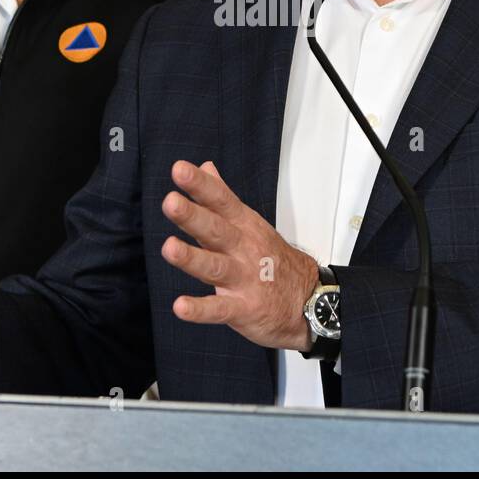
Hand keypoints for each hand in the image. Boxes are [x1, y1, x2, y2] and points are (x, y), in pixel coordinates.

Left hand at [160, 160, 318, 351]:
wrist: (308, 298)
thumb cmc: (272, 258)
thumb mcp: (250, 222)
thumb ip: (222, 196)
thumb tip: (205, 167)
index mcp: (243, 226)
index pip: (221, 200)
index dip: (200, 185)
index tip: (179, 170)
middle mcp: (243, 249)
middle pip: (216, 230)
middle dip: (193, 216)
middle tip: (170, 202)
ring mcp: (244, 279)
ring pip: (215, 267)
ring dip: (192, 258)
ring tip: (169, 248)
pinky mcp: (243, 309)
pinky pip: (220, 310)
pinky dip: (200, 309)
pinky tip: (180, 307)